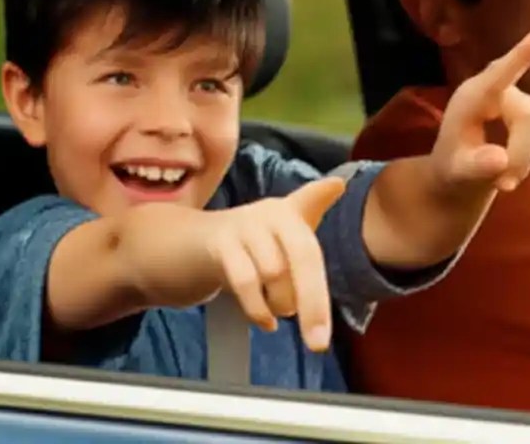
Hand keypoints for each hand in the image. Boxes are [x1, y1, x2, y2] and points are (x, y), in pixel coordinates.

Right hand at [202, 177, 344, 351]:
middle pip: (305, 256)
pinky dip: (258, 309)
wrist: (190, 247)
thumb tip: (338, 184)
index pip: (311, 199)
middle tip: (319, 344)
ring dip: (281, 304)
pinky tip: (266, 323)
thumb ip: (311, 234)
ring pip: (276, 273)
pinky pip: (246, 281)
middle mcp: (270, 213)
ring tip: (279, 313)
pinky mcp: (220, 243)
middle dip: (314, 304)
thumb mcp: (282, 242)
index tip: (339, 185)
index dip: (323, 193)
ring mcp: (245, 225)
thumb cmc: (249, 249)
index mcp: (290, 213)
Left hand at [433, 31, 529, 195]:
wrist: (464, 173)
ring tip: (506, 178)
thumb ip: (474, 165)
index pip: (497, 75)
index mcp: (474, 97)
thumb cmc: (453, 164)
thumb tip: (501, 160)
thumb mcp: (454, 171)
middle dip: (521, 154)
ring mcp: (527, 106)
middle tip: (504, 184)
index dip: (518, 57)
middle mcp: (504, 94)